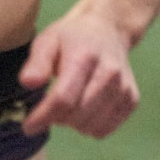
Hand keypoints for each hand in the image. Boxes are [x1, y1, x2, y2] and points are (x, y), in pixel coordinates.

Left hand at [18, 6, 140, 137]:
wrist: (109, 29)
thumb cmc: (72, 38)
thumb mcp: (48, 40)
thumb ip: (37, 62)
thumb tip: (28, 83)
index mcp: (85, 56)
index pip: (63, 99)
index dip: (42, 117)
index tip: (28, 125)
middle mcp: (110, 72)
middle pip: (77, 116)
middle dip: (56, 119)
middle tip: (48, 109)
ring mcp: (124, 87)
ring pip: (91, 126)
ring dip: (73, 124)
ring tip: (68, 106)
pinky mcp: (132, 99)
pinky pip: (104, 129)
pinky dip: (90, 126)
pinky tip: (84, 110)